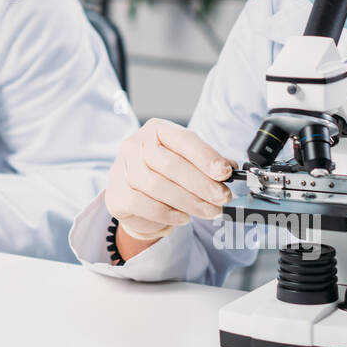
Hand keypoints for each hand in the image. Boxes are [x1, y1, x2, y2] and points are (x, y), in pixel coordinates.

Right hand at [105, 119, 235, 255]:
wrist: (134, 197)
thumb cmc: (163, 174)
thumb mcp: (185, 161)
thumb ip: (206, 162)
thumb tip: (230, 168)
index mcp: (156, 129)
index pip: (183, 139)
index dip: (206, 156)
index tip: (225, 172)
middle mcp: (135, 144)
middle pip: (171, 164)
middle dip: (202, 184)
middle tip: (222, 197)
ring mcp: (122, 168)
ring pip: (158, 186)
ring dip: (189, 202)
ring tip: (210, 211)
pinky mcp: (117, 193)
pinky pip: (145, 204)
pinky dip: (168, 213)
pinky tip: (184, 217)